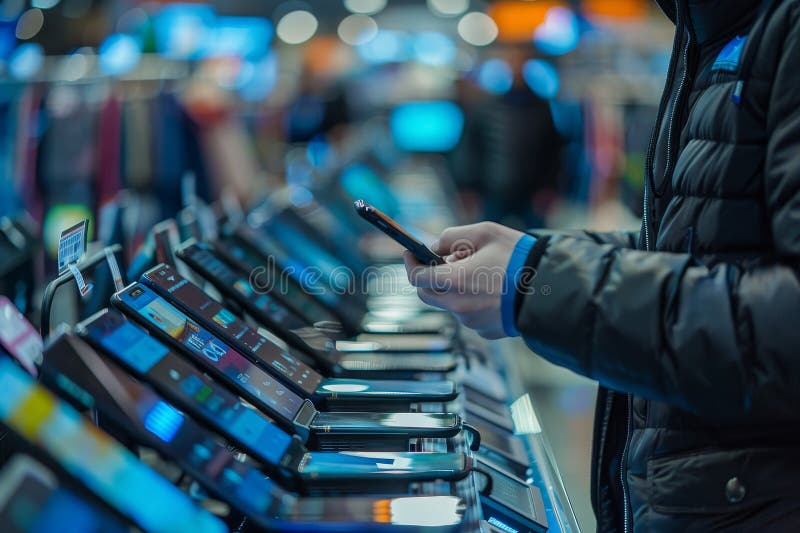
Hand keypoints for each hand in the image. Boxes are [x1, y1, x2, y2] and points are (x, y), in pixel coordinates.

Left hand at [404, 222, 524, 338]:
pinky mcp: (486, 331)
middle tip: (444, 261)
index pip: (416, 277)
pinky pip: (469, 316)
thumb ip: (451, 237)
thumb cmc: (519, 257)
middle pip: (427, 294)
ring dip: (454, 289)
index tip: (411, 253)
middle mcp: (458, 306)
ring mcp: (472, 322)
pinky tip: (492, 290)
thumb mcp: (485, 233)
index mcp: (454, 282)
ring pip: (450, 305)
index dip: (410, 263)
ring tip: (479, 272)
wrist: (552, 289)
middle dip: (429, 277)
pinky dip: (472, 302)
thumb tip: (435, 248)